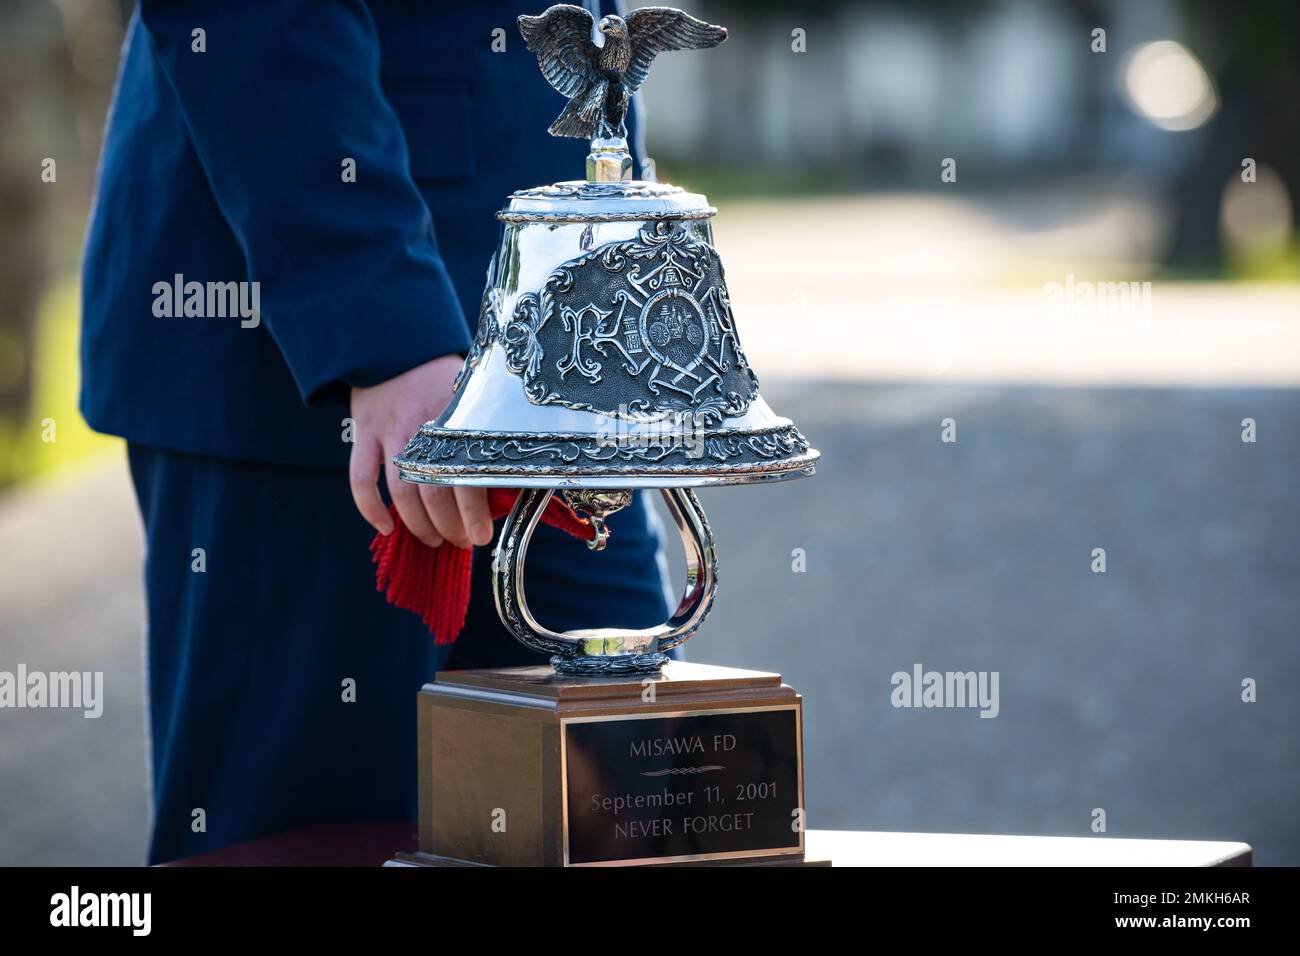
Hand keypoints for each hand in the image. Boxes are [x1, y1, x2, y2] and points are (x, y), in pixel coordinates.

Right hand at [349, 355, 492, 548]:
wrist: (397, 345)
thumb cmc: (443, 379)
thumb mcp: (472, 398)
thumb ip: (486, 436)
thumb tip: (510, 484)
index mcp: (455, 420)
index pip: (466, 476)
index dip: (473, 513)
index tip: (481, 535)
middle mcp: (422, 428)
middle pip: (433, 492)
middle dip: (449, 526)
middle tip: (463, 541)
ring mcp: (389, 432)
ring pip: (401, 493)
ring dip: (418, 525)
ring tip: (434, 540)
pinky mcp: (364, 434)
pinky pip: (361, 479)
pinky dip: (371, 509)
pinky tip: (387, 528)